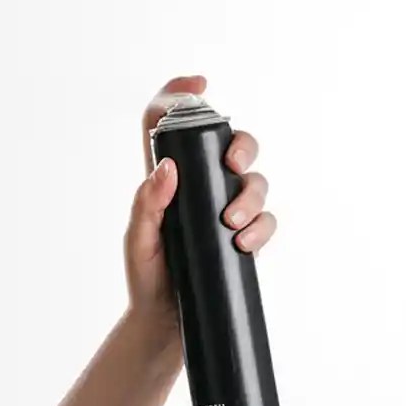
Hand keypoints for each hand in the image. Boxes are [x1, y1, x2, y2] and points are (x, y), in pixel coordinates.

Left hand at [124, 75, 278, 323]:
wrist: (166, 324)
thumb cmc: (146, 276)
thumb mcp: (138, 239)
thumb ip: (148, 204)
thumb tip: (167, 168)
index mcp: (167, 180)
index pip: (170, 127)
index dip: (182, 96)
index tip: (199, 81)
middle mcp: (200, 189)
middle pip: (230, 144)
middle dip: (242, 143)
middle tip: (234, 162)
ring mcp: (225, 211)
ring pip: (254, 180)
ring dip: (251, 192)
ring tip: (232, 221)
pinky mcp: (244, 236)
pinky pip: (267, 219)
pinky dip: (262, 225)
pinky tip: (244, 242)